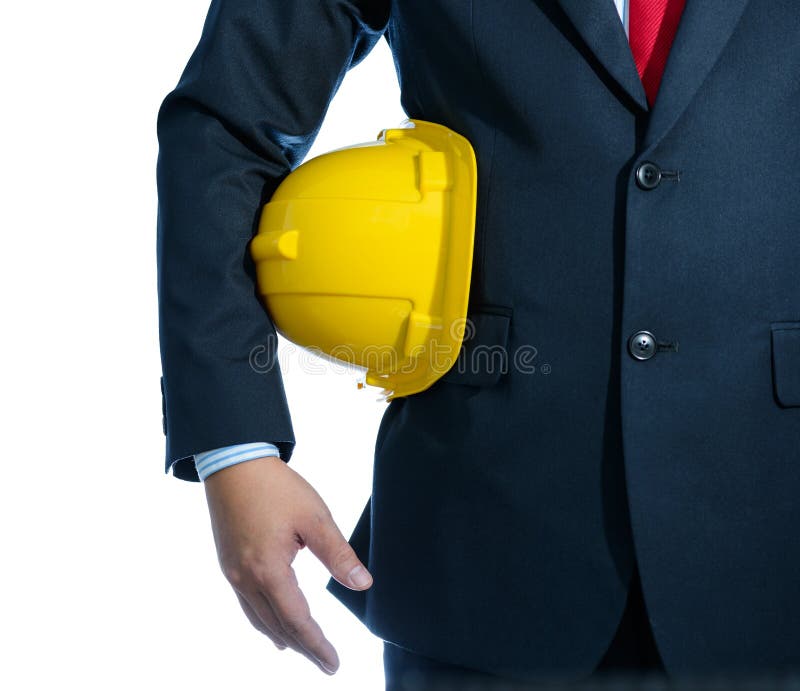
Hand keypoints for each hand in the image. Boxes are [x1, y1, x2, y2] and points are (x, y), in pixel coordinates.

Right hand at [203, 454, 371, 674]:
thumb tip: (363, 583)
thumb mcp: (315, 517)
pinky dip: (263, 619)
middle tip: (325, 664)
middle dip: (303, 647)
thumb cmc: (275, 487)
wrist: (233, 462)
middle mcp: (246, 578)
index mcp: (269, 570)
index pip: (297, 621)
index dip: (317, 645)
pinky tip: (271, 621)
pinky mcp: (227, 562)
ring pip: (258, 618)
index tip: (333, 663)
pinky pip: (246, 603)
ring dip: (282, 636)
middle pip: (277, 626)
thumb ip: (338, 554)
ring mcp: (232, 572)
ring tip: (300, 649)